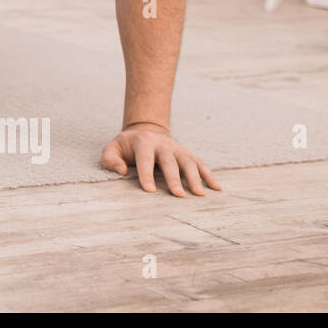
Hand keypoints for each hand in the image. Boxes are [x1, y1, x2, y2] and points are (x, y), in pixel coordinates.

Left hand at [101, 123, 221, 195]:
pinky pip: (200, 164)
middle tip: (178, 195)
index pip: (145, 159)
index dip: (146, 174)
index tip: (149, 191)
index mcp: (143, 143)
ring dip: (195, 178)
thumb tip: (120, 171)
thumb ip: (111, 159)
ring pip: (188, 162)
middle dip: (174, 179)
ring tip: (199, 194)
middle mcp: (163, 144)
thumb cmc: (127, 146)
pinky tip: (217, 188)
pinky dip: (209, 175)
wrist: (145, 131)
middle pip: (170, 162)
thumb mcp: (113, 148)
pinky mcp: (188, 153)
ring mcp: (178, 148)